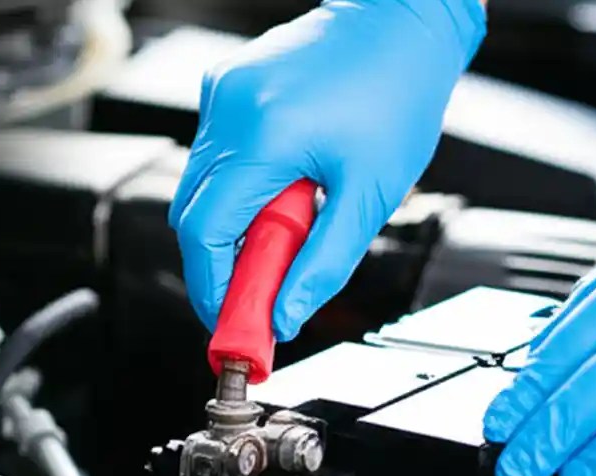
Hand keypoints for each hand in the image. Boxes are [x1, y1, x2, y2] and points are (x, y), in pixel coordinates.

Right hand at [170, 0, 485, 339]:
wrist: (402, 21)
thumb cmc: (398, 94)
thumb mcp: (371, 194)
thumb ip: (324, 263)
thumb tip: (287, 315)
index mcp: (262, 137)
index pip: (206, 234)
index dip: (213, 289)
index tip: (234, 325)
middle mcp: (229, 109)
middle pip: (192, 215)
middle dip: (222, 266)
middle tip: (261, 297)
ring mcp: (221, 92)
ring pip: (201, 186)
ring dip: (235, 224)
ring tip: (293, 228)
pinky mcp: (225, 85)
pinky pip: (215, 153)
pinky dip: (239, 185)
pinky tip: (286, 183)